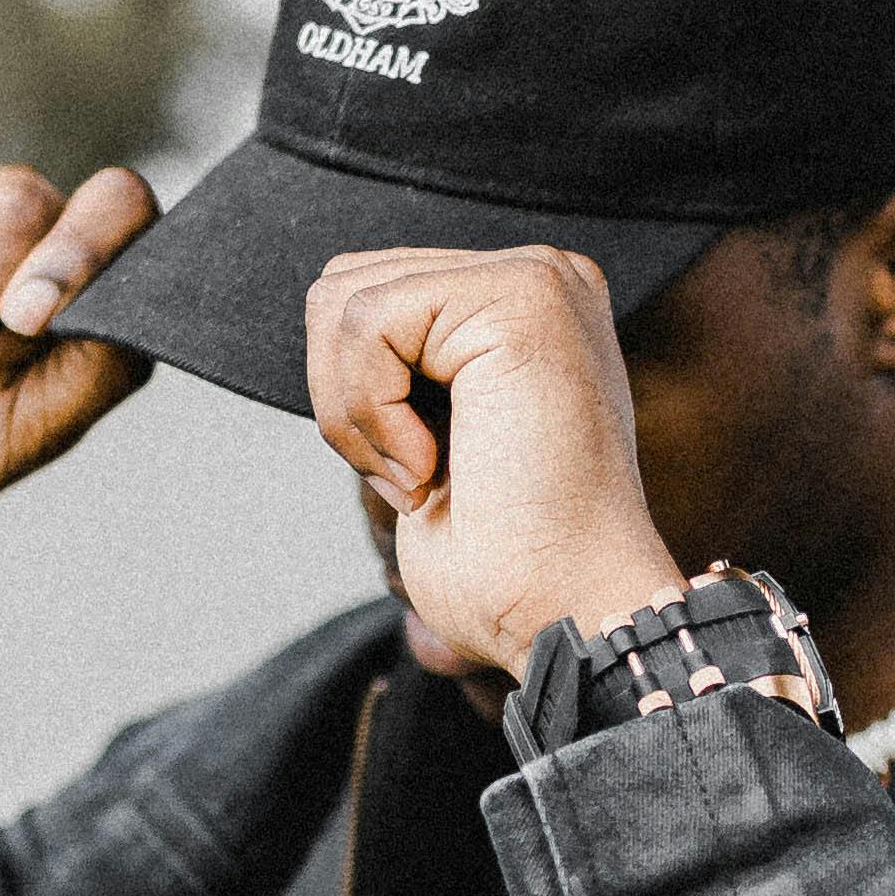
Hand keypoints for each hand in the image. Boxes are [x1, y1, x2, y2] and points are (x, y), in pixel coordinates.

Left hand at [305, 242, 683, 678]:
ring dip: (356, 413)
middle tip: (418, 480)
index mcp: (521, 310)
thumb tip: (329, 312)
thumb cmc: (506, 567)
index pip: (367, 298)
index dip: (356, 401)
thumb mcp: (430, 441)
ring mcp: (539, 278)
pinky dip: (371, 411)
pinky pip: (368, 320)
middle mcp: (542, 277)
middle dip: (346, 401)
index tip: (423, 480)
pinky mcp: (523, 295)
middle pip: (344, 287)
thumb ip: (398, 364)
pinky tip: (431, 465)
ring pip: (345, 300)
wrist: (565, 618)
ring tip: (425, 475)